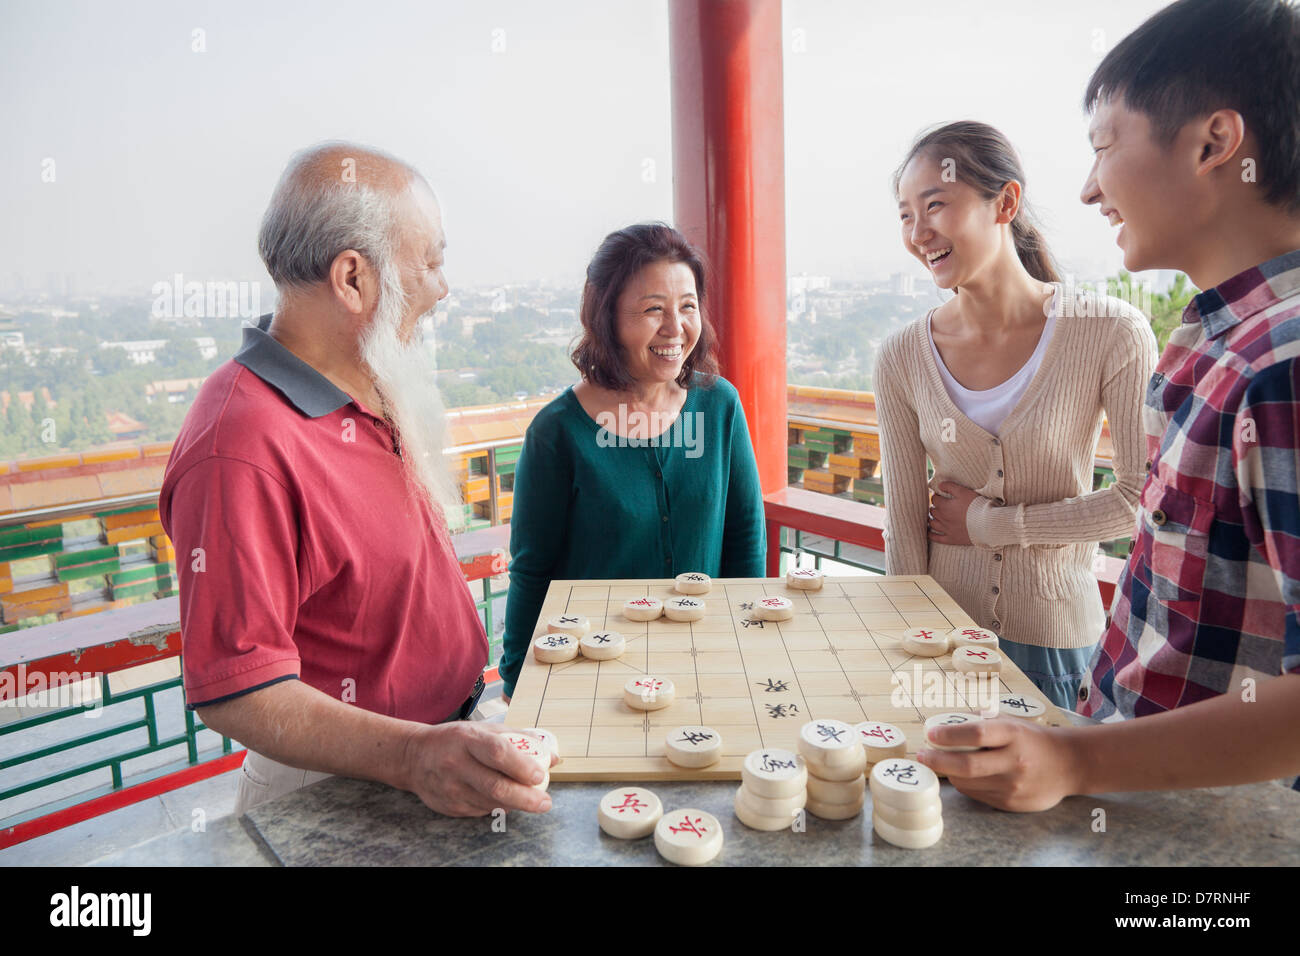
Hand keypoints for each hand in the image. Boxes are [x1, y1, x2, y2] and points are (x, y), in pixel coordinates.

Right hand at [400, 722, 557, 816]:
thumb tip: (552, 757)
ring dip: (515, 803)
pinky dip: (497, 807)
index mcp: (467, 739)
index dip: (521, 766)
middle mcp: (456, 764)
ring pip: (490, 803)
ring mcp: (450, 788)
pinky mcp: (448, 806)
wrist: (414, 757)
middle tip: (545, 802)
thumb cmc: (456, 740)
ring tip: (528, 798)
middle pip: (496, 786)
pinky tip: (502, 799)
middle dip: (526, 798)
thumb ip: (519, 740)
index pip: (497, 752)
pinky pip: (480, 810)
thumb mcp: (484, 730)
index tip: (540, 775)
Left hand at [916, 718, 1083, 811]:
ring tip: (941, 763)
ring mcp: (1014, 785)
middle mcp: (1015, 761)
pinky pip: (978, 795)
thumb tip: (944, 726)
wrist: (1068, 764)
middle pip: (967, 765)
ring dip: (949, 773)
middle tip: (922, 755)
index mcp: (1014, 734)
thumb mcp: (1011, 722)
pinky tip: (965, 775)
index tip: (931, 734)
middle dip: (938, 761)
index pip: (977, 734)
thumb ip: (981, 723)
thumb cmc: (1033, 739)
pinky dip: (966, 784)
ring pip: (968, 783)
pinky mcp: (1012, 803)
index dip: (949, 735)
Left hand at [927, 480, 979, 545]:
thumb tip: (939, 485)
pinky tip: (929, 533)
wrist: (986, 523)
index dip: (936, 496)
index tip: (939, 496)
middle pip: (933, 511)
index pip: (934, 499)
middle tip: (939, 505)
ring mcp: (946, 530)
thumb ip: (950, 487)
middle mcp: (942, 518)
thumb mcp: (963, 492)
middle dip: (935, 507)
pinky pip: (936, 538)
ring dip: (931, 519)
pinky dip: (931, 535)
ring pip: (932, 524)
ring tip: (933, 517)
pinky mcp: (951, 539)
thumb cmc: (976, 506)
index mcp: (944, 506)